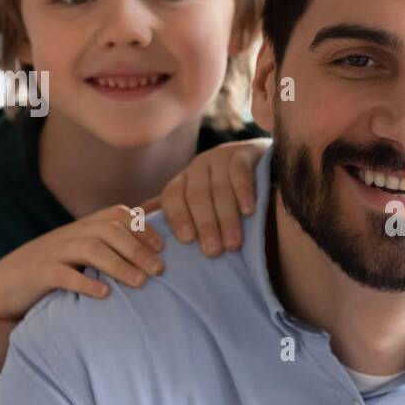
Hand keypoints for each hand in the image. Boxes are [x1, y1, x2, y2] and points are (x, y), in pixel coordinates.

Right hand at [0, 204, 164, 320]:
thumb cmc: (56, 268)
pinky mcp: (39, 274)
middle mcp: (71, 234)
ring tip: (141, 282)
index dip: (143, 227)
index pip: (118, 214)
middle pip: (108, 230)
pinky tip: (104, 294)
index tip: (163, 247)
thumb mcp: (83, 250)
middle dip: (137, 248)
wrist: (6, 284)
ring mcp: (54, 252)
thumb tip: (152, 240)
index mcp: (84, 226)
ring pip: (90, 249)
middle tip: (159, 270)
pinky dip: (85, 283)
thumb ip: (112, 243)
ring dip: (119, 265)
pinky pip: (62, 274)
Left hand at [153, 138, 270, 255]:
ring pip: (219, 189)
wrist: (264, 164)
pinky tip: (248, 211)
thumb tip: (140, 221)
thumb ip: (176, 211)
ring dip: (226, 218)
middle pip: (197, 196)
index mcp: (184, 179)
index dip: (177, 217)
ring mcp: (222, 156)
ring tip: (233, 244)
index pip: (172, 196)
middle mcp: (199, 165)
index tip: (186, 241)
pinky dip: (244, 192)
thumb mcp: (200, 200)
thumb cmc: (228, 192)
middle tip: (213, 252)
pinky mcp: (244, 152)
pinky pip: (240, 172)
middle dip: (205, 225)